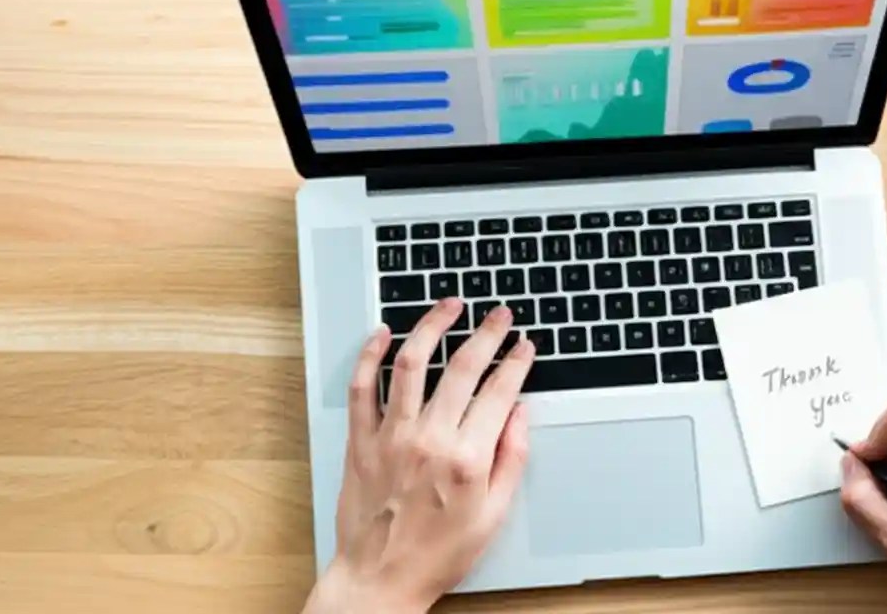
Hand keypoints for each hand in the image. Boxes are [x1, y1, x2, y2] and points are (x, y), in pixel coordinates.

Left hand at [303, 298, 533, 613]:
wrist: (380, 579)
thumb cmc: (438, 553)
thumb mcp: (494, 513)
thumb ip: (511, 458)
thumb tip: (520, 414)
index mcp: (468, 458)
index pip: (499, 391)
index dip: (517, 361)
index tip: (525, 345)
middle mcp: (429, 439)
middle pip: (462, 367)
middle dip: (487, 333)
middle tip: (499, 315)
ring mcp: (391, 436)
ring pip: (410, 363)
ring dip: (432, 326)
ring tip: (449, 305)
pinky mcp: (361, 440)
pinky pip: (362, 387)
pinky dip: (369, 355)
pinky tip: (382, 334)